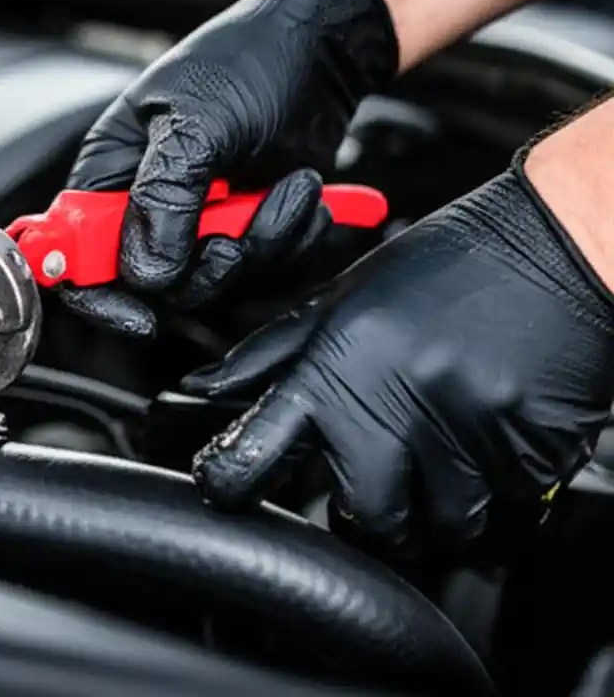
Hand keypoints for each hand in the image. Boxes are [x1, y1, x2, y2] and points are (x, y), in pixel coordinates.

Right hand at [59, 0, 398, 337]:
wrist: (319, 53)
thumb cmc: (245, 64)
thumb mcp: (196, 125)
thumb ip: (165, 200)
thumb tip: (146, 270)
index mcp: (111, 175)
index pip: (77, 255)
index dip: (98, 295)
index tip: (136, 314)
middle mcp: (147, 206)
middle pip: (152, 285)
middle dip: (205, 268)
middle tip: (231, 235)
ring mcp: (198, 224)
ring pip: (214, 282)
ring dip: (264, 242)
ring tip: (287, 188)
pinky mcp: (245, 233)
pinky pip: (264, 270)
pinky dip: (293, 237)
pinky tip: (299, 191)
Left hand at [182, 156, 613, 561]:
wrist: (564, 241)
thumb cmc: (448, 265)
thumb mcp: (343, 298)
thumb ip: (273, 353)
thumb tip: (205, 387)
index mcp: (338, 369)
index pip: (255, 455)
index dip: (230, 482)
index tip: (228, 488)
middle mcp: (398, 408)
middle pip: (368, 518)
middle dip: (369, 516)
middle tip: (377, 486)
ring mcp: (469, 436)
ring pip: (443, 527)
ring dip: (436, 512)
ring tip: (441, 460)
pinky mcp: (532, 454)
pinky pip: (505, 507)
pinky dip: (494, 489)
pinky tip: (489, 440)